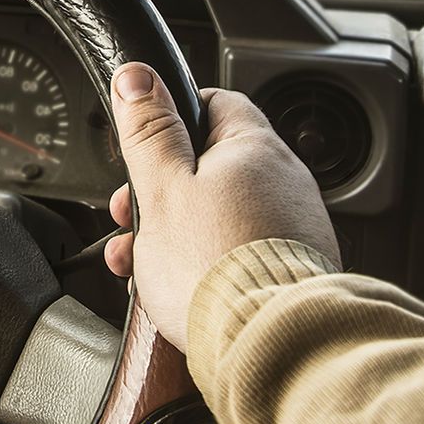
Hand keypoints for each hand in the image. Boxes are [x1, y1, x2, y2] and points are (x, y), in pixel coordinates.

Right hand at [103, 65, 337, 351]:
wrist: (269, 348)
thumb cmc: (215, 269)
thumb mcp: (162, 189)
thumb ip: (148, 130)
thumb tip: (137, 75)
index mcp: (256, 148)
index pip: (213, 104)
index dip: (168, 119)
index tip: (140, 145)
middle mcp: (285, 183)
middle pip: (210, 168)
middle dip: (160, 193)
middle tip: (131, 218)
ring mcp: (292, 229)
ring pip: (219, 215)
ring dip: (175, 234)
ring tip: (143, 267)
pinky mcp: (292, 273)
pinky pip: (238, 254)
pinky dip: (205, 265)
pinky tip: (179, 290)